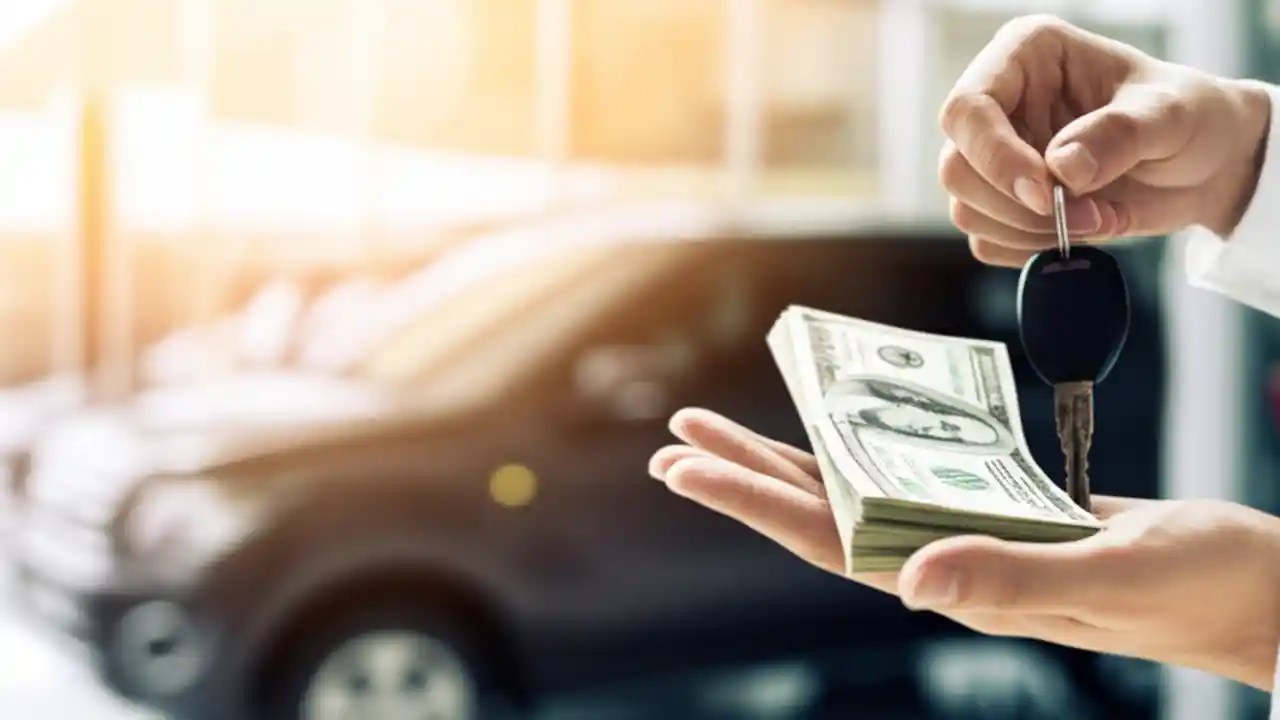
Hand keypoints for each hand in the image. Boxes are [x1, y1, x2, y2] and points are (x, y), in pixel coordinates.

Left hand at [650, 407, 1279, 689]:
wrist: (1255, 589)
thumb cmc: (1202, 588)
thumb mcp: (1113, 577)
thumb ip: (1012, 582)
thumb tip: (910, 585)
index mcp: (962, 586)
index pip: (830, 543)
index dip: (753, 506)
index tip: (689, 469)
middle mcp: (951, 565)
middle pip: (823, 516)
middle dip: (746, 479)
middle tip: (677, 439)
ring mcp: (972, 540)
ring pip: (858, 494)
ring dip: (790, 462)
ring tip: (728, 433)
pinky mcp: (1001, 515)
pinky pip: (913, 475)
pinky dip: (868, 448)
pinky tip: (841, 426)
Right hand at [940, 15, 1271, 266]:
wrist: (1206, 165)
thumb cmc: (1189, 118)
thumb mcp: (1170, 115)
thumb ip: (1118, 134)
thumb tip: (1061, 168)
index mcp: (1026, 56)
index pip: (968, 108)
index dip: (996, 157)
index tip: (1046, 193)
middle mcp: (1001, 104)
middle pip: (957, 167)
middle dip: (1017, 205)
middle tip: (1086, 214)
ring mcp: (997, 157)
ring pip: (967, 209)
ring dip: (1030, 230)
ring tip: (1098, 218)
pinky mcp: (1004, 202)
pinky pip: (987, 240)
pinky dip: (1031, 248)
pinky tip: (1081, 230)